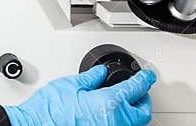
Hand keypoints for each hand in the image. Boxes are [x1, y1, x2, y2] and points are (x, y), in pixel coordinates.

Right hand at [3, 65, 155, 125]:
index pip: (135, 88)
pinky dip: (119, 121)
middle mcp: (114, 121)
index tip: (146, 76)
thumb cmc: (48, 110)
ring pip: (133, 124)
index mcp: (108, 102)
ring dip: (132, 112)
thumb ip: (90, 79)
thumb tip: (99, 74)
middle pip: (142, 111)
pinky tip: (111, 115)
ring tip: (125, 103)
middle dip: (142, 99)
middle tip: (139, 91)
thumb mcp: (69, 85)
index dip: (144, 79)